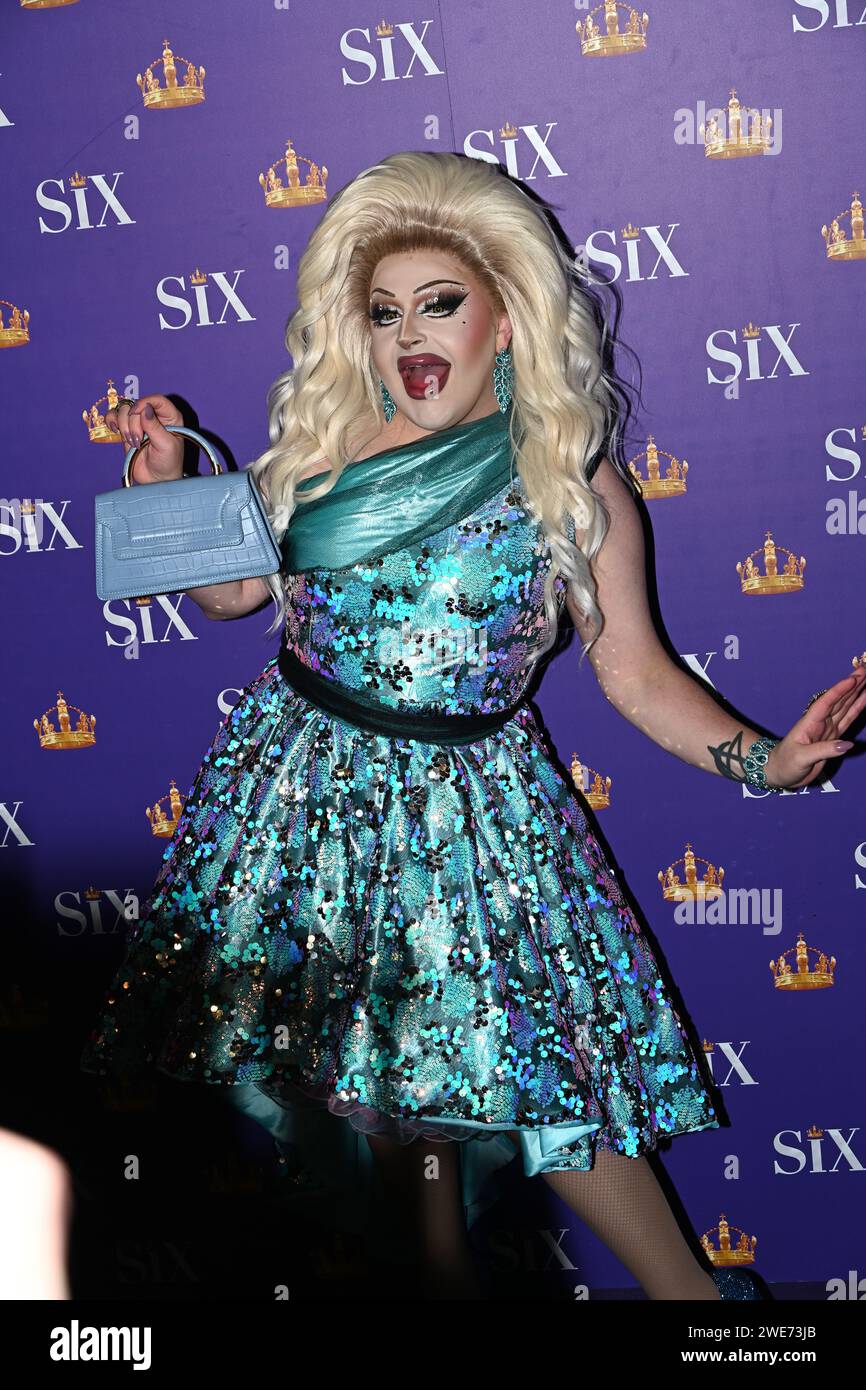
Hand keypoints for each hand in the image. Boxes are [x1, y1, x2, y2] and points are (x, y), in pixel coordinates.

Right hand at [104, 393, 183, 482]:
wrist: (156, 479)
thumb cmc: (168, 463)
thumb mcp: (166, 445)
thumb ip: (155, 427)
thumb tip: (145, 409)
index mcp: (170, 417)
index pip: (156, 399)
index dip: (144, 403)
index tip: (137, 413)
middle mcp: (153, 416)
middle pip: (136, 405)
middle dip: (133, 423)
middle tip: (138, 441)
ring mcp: (138, 422)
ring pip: (123, 409)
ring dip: (124, 426)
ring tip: (132, 442)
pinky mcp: (126, 429)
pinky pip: (113, 415)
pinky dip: (111, 420)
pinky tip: (115, 430)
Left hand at [764, 668, 865, 789]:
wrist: (781, 773)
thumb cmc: (785, 763)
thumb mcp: (801, 758)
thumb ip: (823, 750)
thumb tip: (846, 745)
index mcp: (810, 723)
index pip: (826, 703)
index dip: (839, 690)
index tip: (853, 678)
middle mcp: (820, 722)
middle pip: (839, 700)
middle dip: (852, 685)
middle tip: (865, 669)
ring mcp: (828, 728)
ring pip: (845, 706)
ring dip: (857, 693)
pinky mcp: (833, 736)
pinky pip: (848, 719)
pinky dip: (857, 708)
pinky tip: (865, 698)